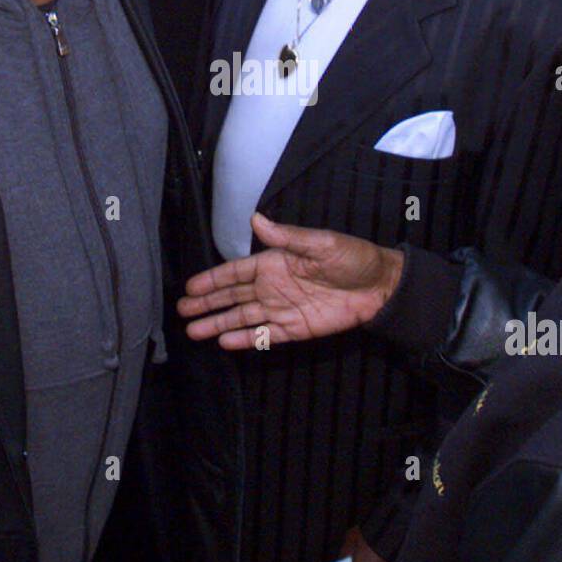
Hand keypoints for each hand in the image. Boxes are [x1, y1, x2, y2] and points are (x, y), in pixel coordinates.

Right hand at [178, 213, 404, 348]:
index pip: (236, 272)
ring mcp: (282, 309)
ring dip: (219, 324)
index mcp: (275, 262)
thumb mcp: (320, 242)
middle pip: (232, 296)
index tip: (190, 287)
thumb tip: (256, 219)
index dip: (212, 279)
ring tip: (194, 331)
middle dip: (207, 304)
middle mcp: (273, 286)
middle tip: (182, 312)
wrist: (380, 287)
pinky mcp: (296, 329)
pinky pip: (265, 335)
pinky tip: (225, 343)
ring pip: (243, 318)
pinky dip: (246, 340)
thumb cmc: (352, 257)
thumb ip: (286, 237)